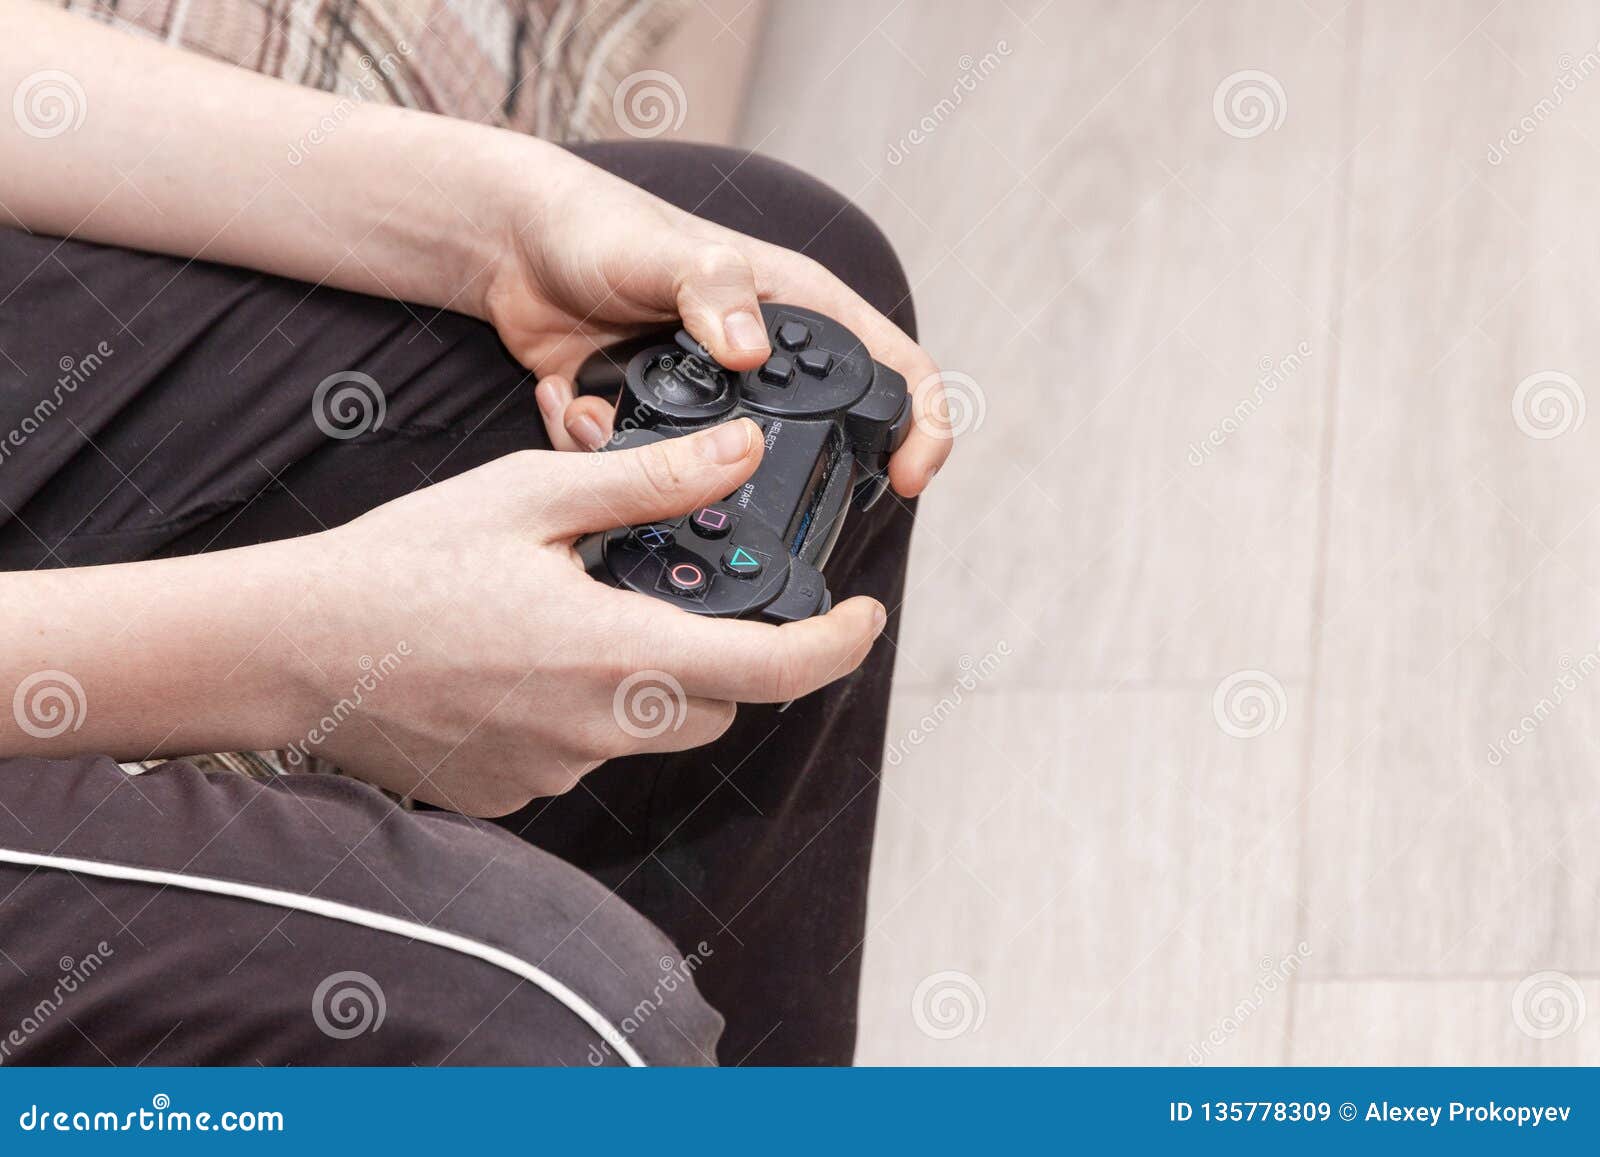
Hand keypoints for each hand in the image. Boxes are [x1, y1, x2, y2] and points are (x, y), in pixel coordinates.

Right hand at [279, 419, 884, 816]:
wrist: (289, 650)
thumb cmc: (402, 565)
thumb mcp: (532, 496)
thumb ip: (650, 482)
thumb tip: (742, 456)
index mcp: (618, 652)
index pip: (774, 671)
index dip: (839, 646)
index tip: (864, 617)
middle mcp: (599, 729)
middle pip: (719, 704)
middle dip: (729, 653)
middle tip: (684, 594)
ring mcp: (555, 772)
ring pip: (654, 731)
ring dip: (653, 680)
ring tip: (584, 616)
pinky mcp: (515, 793)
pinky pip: (585, 755)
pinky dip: (585, 711)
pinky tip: (523, 662)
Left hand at [479, 151, 950, 496]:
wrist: (513, 245)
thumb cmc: (600, 224)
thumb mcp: (665, 250)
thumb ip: (713, 292)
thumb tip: (751, 352)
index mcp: (794, 311)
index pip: (893, 369)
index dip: (919, 425)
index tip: (906, 478)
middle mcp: (762, 361)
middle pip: (819, 442)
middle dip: (777, 479)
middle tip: (730, 492)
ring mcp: (709, 400)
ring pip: (722, 473)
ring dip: (667, 471)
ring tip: (608, 420)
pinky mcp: (651, 426)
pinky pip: (646, 473)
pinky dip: (603, 451)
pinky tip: (573, 402)